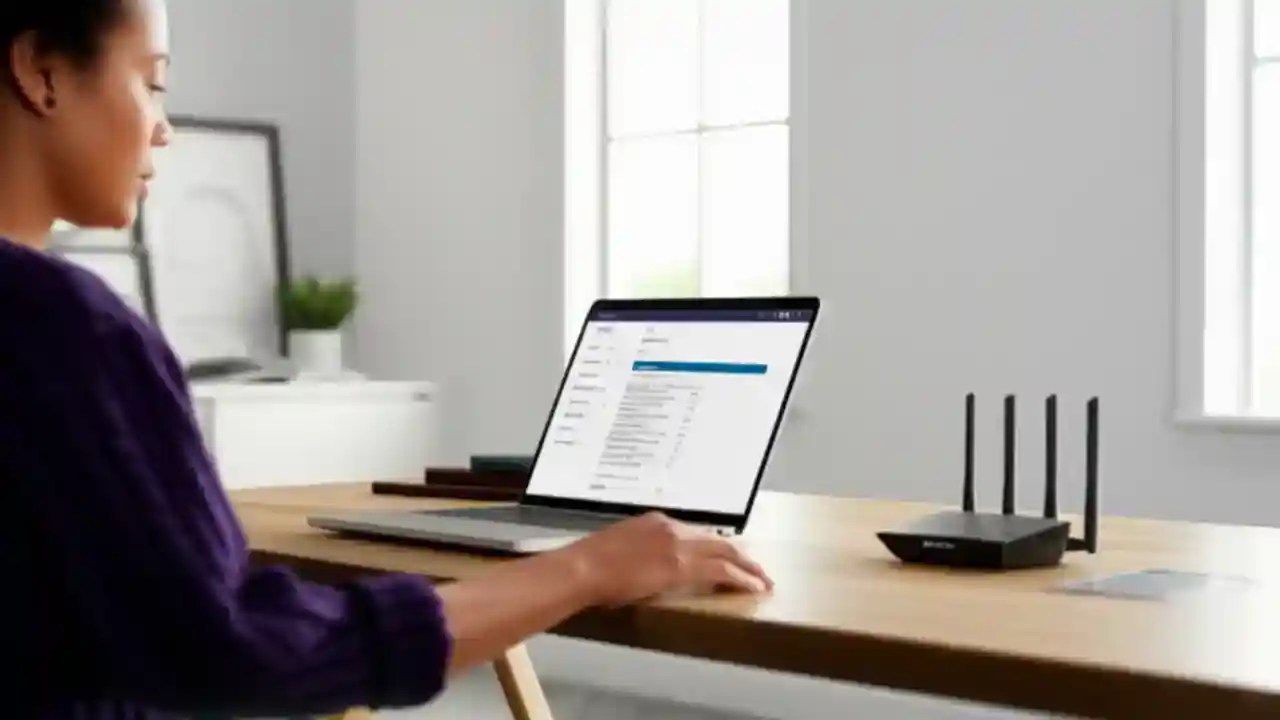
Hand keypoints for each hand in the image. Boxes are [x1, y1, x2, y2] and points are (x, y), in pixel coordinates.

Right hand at [562, 512, 773, 606]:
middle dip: (741, 555)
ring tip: (762, 581)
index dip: (716, 547)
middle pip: (718, 540)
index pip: (696, 534)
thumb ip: (641, 552)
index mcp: (656, 522)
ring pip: (725, 552)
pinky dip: (740, 577)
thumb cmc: (590, 565)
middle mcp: (672, 527)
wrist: (582, 568)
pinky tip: (751, 587)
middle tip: (758, 569)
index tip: (727, 557)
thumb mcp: (620, 548)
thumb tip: (648, 568)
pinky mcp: (680, 566)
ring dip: (747, 567)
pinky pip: (721, 569)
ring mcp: (678, 545)